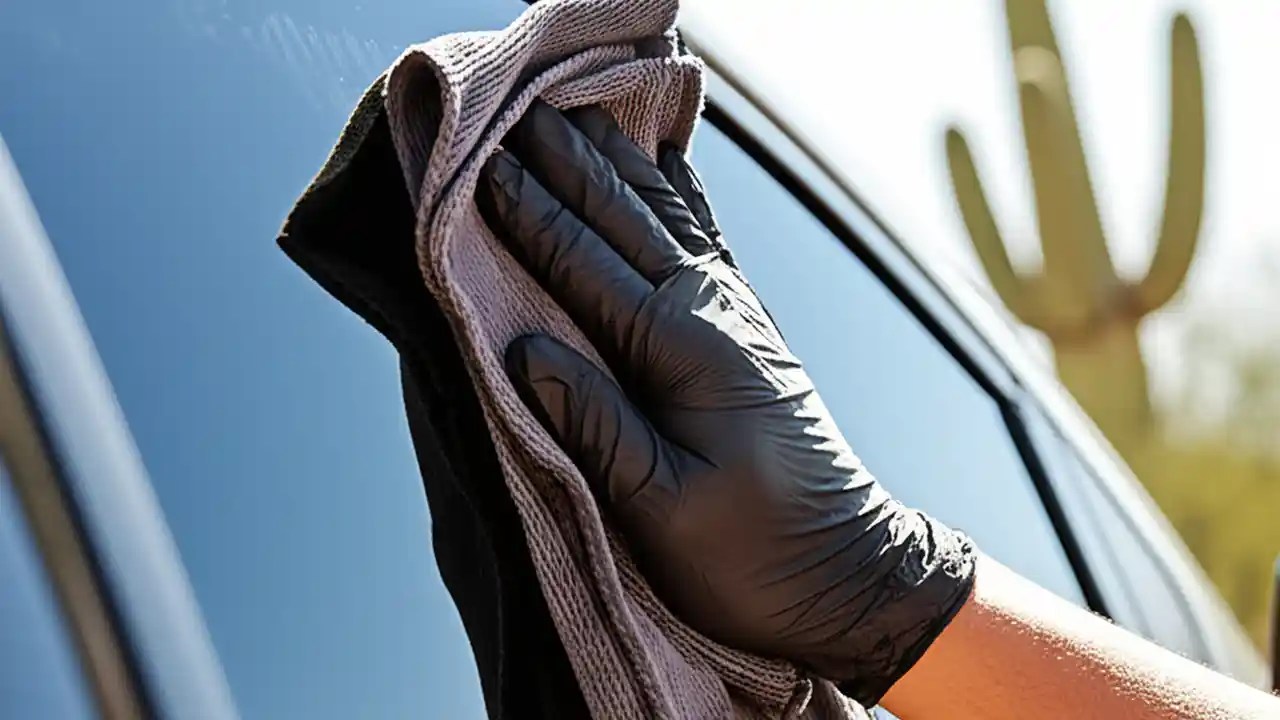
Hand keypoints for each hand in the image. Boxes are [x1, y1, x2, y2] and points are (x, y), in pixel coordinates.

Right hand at [479, 101, 973, 704]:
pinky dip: (676, 196)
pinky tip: (666, 167)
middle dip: (567, 163)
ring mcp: (737, 317)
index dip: (530, 215)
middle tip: (515, 111)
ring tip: (575, 114)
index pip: (587, 266)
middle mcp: (715, 314)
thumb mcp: (663, 507)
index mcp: (685, 350)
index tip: (481, 166)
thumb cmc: (756, 557)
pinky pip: (703, 241)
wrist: (853, 572)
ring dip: (616, 164)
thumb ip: (596, 424)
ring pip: (666, 217)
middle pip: (625, 220)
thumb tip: (525, 351)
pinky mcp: (748, 334)